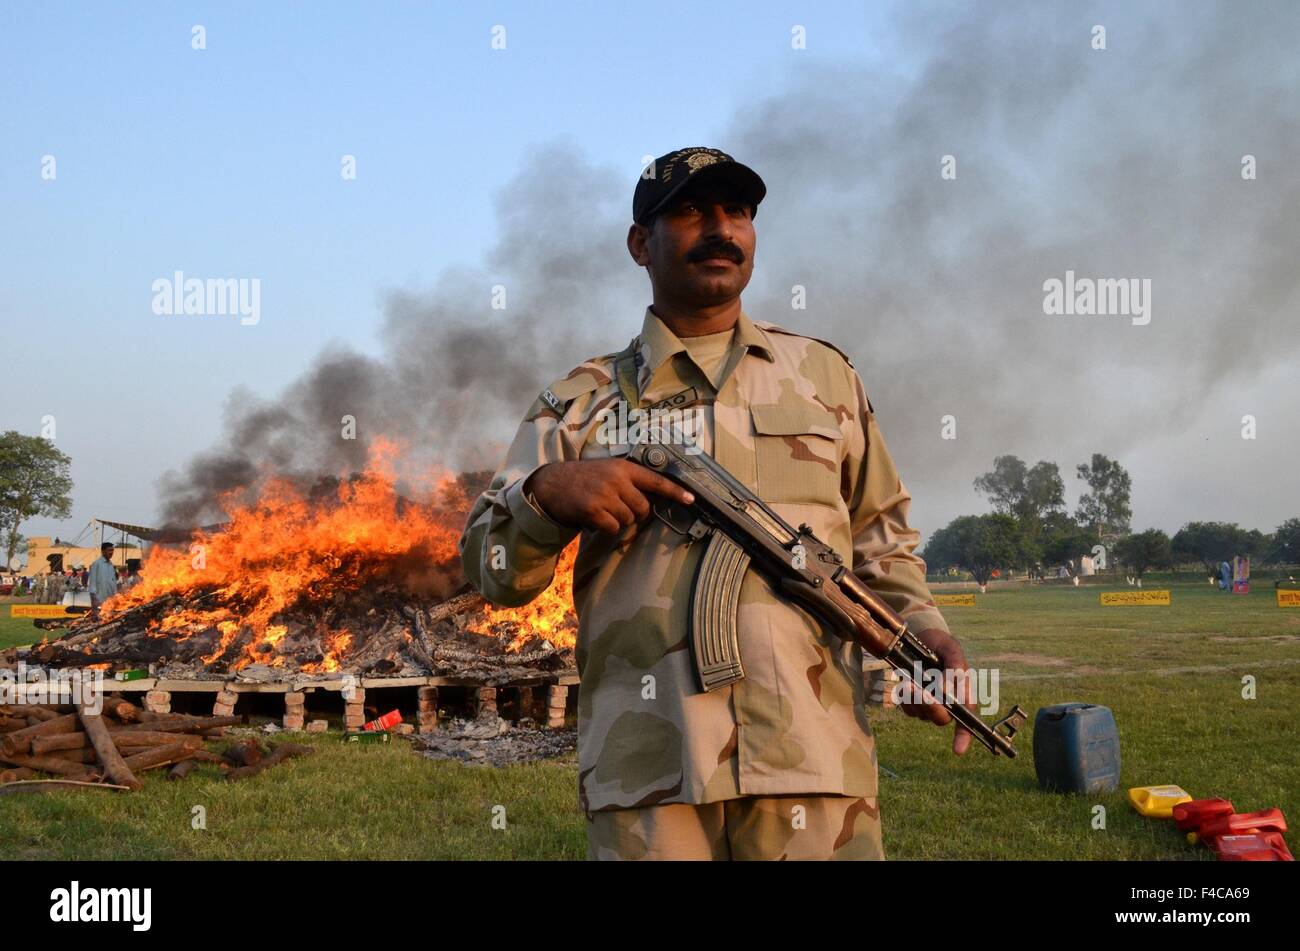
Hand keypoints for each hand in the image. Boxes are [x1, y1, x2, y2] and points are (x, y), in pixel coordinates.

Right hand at [526, 459, 694, 535]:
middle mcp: (616, 479)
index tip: (691, 499)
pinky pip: (613, 528)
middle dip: (635, 514)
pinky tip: (595, 518)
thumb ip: (629, 481)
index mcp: (623, 467)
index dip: (674, 492)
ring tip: (602, 510)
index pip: (655, 480)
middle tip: (618, 508)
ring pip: (628, 520)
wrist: (552, 483)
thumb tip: (651, 502)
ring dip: (618, 521)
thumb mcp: (608, 470)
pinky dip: (606, 528)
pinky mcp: (593, 509)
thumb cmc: (584, 479)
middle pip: (643, 508)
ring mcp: (604, 494)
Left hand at [896, 627, 974, 755]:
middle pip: (940, 719)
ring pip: (921, 713)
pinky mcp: (912, 700)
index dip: (963, 737)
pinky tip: (905, 682)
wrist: (923, 638)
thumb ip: (954, 667)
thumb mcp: (952, 650)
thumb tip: (948, 689)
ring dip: (914, 699)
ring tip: (910, 680)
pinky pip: (907, 707)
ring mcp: (929, 703)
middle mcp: (947, 704)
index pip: (966, 722)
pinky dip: (905, 697)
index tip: (958, 750)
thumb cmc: (942, 646)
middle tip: (919, 690)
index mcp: (963, 695)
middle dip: (930, 707)